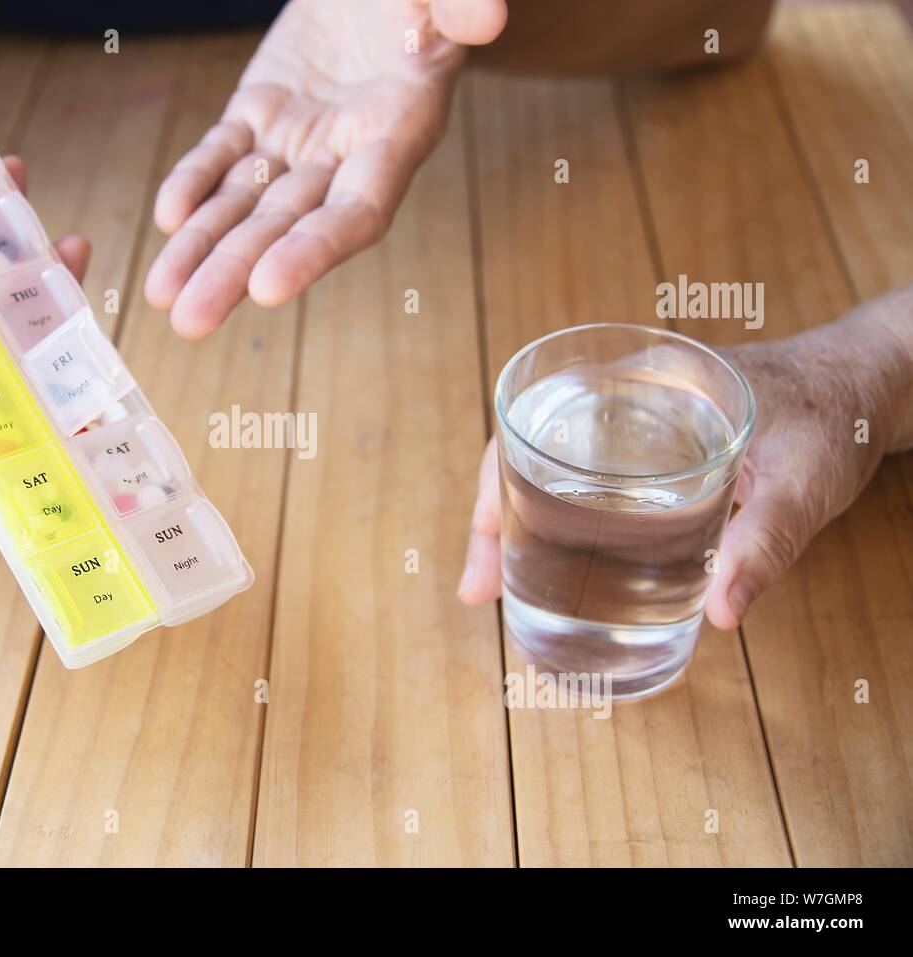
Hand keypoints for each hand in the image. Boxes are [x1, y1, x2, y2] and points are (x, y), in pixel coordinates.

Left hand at [144, 0, 506, 338]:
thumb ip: (458, 6)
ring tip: (161, 293)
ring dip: (202, 248)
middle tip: (190, 321)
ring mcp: (301, 137)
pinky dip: (194, 182)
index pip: (358, 212)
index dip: (314, 251)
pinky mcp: (263, 111)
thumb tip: (487, 16)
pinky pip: (223, 153)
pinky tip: (166, 219)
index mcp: (402, 131)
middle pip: (287, 226)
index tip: (268, 288)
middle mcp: (348, 152)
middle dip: (235, 272)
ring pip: (245, 202)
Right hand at [457, 298, 912, 627]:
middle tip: (481, 589)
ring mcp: (633, 420)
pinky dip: (560, 521)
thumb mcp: (805, 482)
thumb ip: (766, 542)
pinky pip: (586, 480)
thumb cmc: (836, 415)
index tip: (487, 546)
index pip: (536, 421)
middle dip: (493, 520)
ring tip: (503, 586)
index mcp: (644, 383)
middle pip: (529, 453)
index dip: (493, 483)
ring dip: (521, 524)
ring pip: (552, 471)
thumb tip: (718, 615)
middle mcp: (624, 395)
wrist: (868, 381)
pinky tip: (560, 564)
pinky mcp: (651, 445)